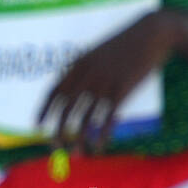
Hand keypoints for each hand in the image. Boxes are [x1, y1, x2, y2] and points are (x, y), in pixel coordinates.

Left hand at [37, 11, 179, 155]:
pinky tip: (99, 146)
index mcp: (78, 64)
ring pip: (86, 117)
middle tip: (55, 146)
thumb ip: (83, 69)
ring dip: (79, 138)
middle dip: (58, 129)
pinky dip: (102, 135)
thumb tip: (71, 91)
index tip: (37, 126)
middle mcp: (87, 74)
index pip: (54, 91)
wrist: (150, 34)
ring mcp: (105, 82)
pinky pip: (108, 118)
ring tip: (77, 153)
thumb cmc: (124, 45)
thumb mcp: (97, 53)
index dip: (44, 110)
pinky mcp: (123, 90)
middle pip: (66, 108)